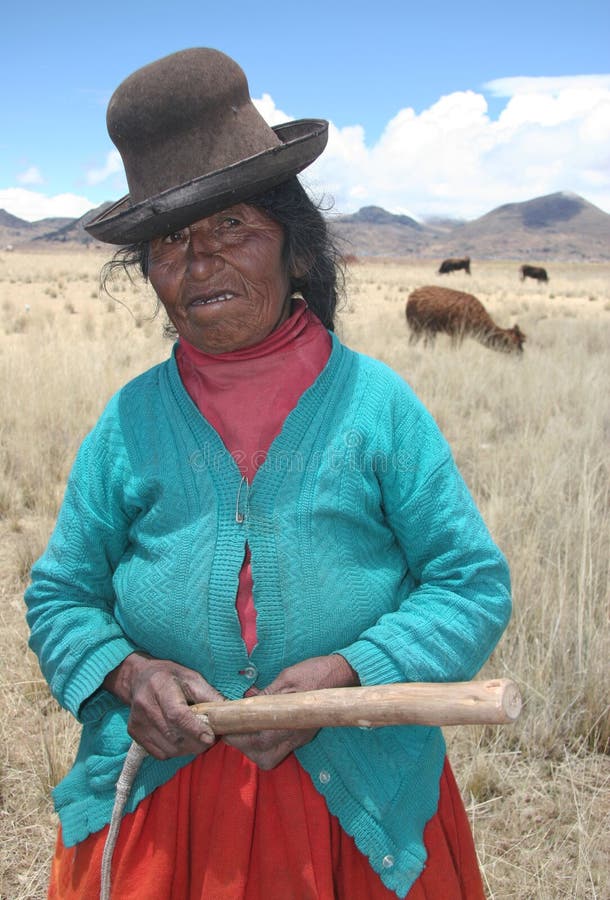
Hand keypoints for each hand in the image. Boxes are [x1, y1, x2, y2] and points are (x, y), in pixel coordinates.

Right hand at [103, 652, 224, 759]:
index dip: (195, 729)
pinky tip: (182, 739)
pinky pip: (160, 753)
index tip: (211, 737)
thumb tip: (228, 712)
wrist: (139, 678)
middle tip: (209, 739)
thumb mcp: (192, 678)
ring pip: (168, 748)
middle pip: (174, 735)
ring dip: (188, 749)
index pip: (177, 715)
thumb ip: (209, 695)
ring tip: (197, 738)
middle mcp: (145, 705)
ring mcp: (137, 721)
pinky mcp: (134, 733)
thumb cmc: (170, 676)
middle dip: (196, 742)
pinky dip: (175, 751)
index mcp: (160, 686)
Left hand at [223, 654, 358, 769]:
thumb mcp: (287, 677)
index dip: (238, 737)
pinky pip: (280, 750)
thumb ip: (266, 693)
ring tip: (245, 730)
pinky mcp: (303, 736)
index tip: (226, 727)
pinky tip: (260, 728)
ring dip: (254, 750)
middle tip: (233, 729)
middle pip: (264, 758)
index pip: (258, 740)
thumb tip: (245, 701)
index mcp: (291, 721)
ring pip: (272, 759)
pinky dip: (265, 746)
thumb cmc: (315, 672)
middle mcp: (295, 736)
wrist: (344, 675)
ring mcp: (300, 738)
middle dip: (244, 748)